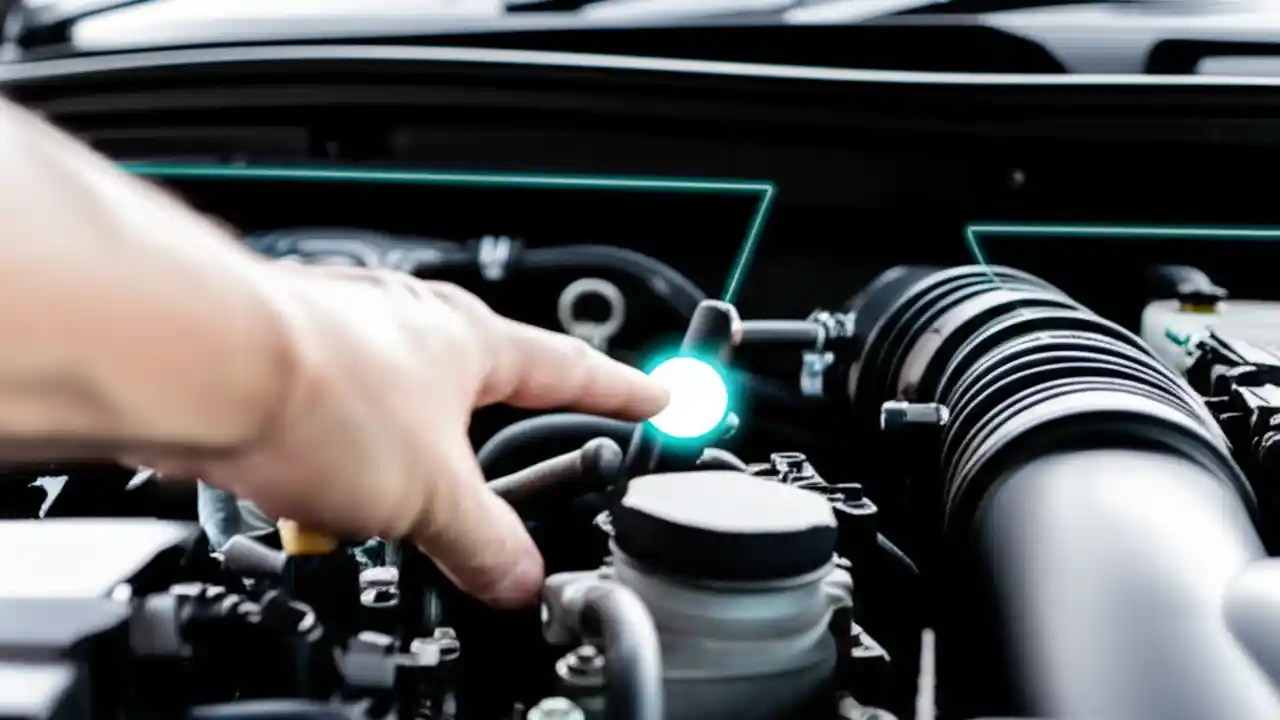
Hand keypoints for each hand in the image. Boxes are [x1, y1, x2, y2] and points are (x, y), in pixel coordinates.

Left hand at [132, 266, 667, 607]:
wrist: (195, 368)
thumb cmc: (316, 393)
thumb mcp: (431, 499)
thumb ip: (486, 544)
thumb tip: (516, 579)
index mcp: (471, 343)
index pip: (570, 370)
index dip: (619, 392)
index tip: (652, 396)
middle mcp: (410, 330)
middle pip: (471, 404)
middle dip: (474, 462)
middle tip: (481, 504)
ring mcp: (344, 343)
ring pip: (394, 422)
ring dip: (390, 472)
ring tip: (367, 514)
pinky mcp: (285, 370)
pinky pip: (330, 430)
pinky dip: (329, 470)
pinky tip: (309, 497)